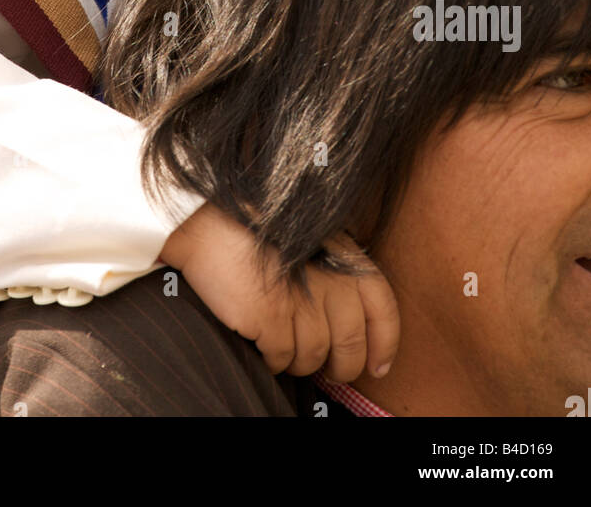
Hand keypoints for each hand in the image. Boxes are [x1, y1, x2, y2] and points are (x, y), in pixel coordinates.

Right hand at [159, 207, 398, 379]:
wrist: (206, 219)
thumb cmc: (257, 229)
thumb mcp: (311, 239)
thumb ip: (336, 273)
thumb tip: (352, 328)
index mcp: (344, 256)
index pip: (382, 308)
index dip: (384, 344)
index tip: (377, 367)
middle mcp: (330, 279)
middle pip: (350, 346)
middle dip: (341, 367)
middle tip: (327, 371)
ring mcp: (301, 301)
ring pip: (314, 358)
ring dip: (301, 362)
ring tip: (285, 347)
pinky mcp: (271, 318)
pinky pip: (282, 360)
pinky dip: (273, 361)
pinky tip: (262, 344)